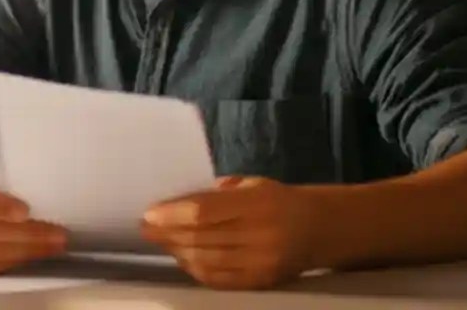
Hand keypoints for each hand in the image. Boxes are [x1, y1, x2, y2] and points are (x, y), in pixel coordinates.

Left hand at [141, 176, 320, 289]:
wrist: (320, 229)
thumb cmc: (279, 200)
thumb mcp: (253, 184)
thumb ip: (218, 192)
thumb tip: (176, 204)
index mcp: (257, 203)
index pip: (204, 211)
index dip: (172, 214)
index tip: (150, 214)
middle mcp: (260, 234)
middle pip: (201, 238)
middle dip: (168, 234)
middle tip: (146, 229)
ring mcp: (261, 262)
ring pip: (206, 260)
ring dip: (178, 251)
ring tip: (163, 242)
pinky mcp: (261, 282)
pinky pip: (219, 279)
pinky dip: (196, 269)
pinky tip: (184, 259)